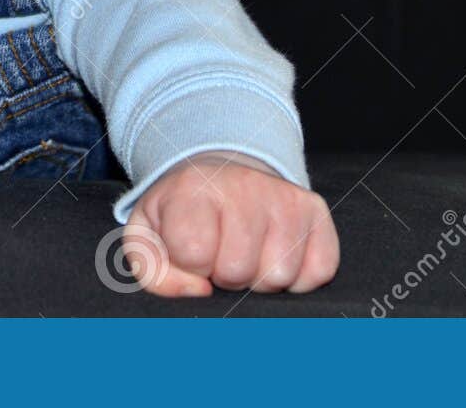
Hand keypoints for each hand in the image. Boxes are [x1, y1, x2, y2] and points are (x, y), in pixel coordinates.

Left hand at [122, 151, 338, 295]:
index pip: (193, 252)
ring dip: (260, 278)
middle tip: (220, 256)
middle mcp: (243, 184)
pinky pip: (318, 271)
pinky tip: (274, 256)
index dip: (188, 265)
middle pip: (238, 269)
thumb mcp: (146, 235)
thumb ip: (152, 270)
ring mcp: (284, 195)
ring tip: (247, 255)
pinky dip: (297, 277)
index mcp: (193, 187)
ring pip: (279, 275)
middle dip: (224, 275)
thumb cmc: (181, 214)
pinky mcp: (315, 210)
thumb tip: (199, 291)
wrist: (220, 174)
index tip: (189, 251)